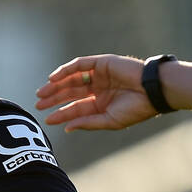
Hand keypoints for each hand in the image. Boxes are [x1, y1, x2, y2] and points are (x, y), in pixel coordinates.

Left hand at [34, 54, 157, 131]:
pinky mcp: (101, 63)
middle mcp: (98, 88)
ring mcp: (99, 75)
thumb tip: (67, 128)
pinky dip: (66, 70)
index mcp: (101, 103)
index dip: (61, 113)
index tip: (47, 120)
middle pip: (70, 92)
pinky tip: (54, 78)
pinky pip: (79, 65)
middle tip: (39, 105)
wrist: (153, 91)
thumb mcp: (109, 120)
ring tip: (43, 93)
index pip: (76, 107)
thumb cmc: (136, 109)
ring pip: (72, 78)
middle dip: (54, 98)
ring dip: (56, 85)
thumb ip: (88, 123)